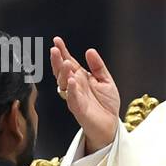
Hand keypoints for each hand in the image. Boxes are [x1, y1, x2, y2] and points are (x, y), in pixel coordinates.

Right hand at [51, 36, 121, 153]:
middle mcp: (75, 86)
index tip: (57, 41)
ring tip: (66, 63)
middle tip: (55, 50)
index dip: (63, 52)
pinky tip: (71, 81)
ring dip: (63, 73)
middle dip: (57, 61)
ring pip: (64, 84)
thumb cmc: (106, 104)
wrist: (111, 124)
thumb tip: (90, 51)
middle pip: (62, 71)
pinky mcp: (78, 109)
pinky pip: (72, 99)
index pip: (69, 62)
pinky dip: (71, 90)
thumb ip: (98, 66)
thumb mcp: (106, 80)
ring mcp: (75, 97)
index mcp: (80, 78)